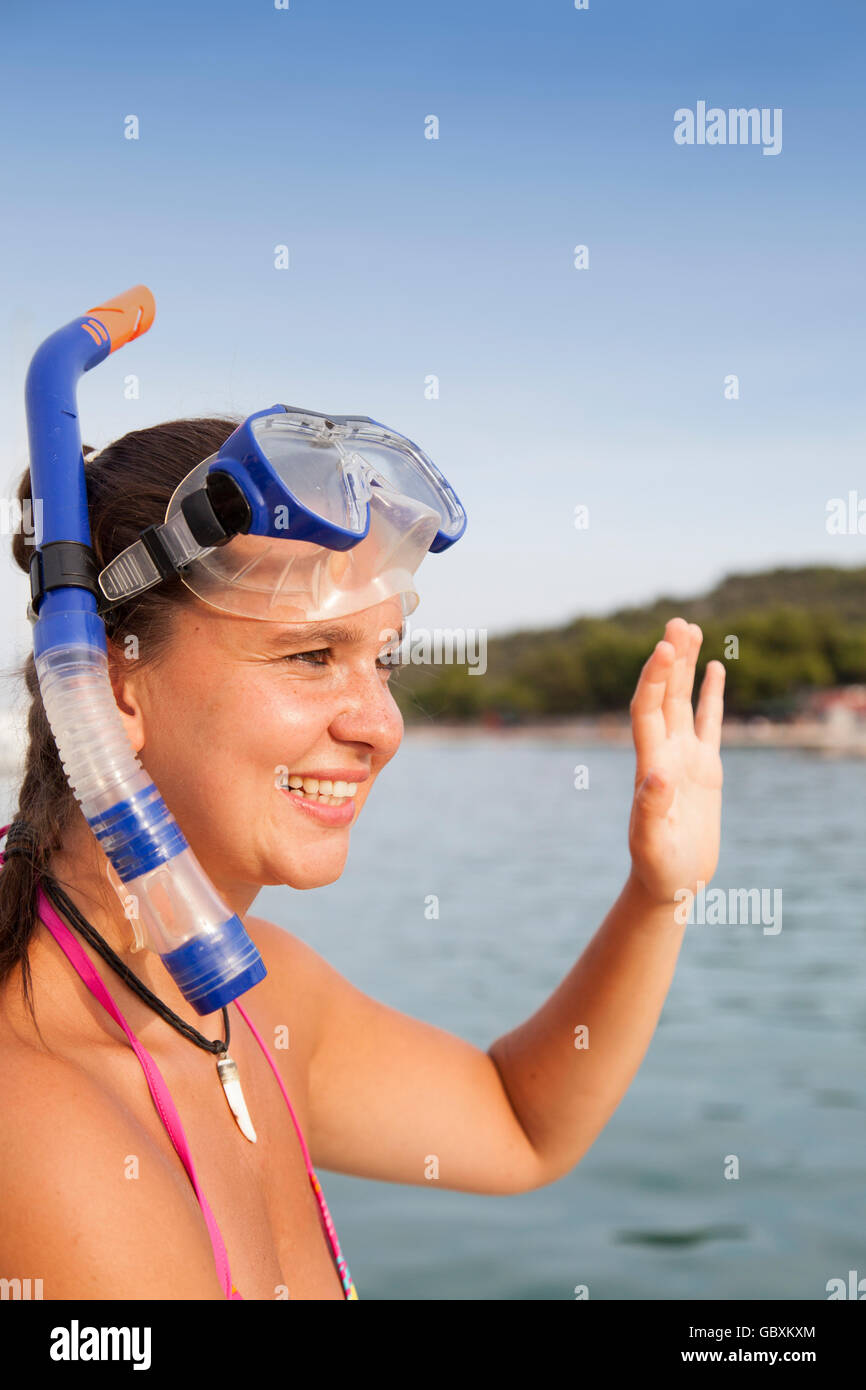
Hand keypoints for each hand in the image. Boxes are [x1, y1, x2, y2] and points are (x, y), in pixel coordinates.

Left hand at [627, 617, 724, 906]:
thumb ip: (648, 810)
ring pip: (683, 701)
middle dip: (669, 660)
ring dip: (686, 667)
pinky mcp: (704, 768)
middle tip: (678, 622)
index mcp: (650, 764)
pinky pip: (708, 722)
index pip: (647, 710)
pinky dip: (711, 695)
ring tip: (691, 628)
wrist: (669, 882)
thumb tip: (656, 776)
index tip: (663, 649)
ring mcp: (684, 757)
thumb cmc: (657, 867)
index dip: (653, 679)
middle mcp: (664, 753)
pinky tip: (715, 668)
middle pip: (664, 695)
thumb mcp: (650, 842)